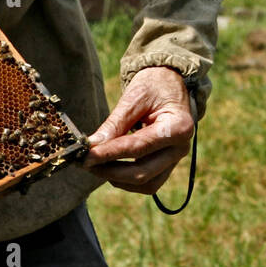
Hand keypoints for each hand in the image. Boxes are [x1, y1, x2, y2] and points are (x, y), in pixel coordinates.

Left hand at [82, 67, 194, 194]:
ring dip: (117, 178)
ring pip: (146, 183)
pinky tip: (110, 167)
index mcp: (178, 127)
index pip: (139, 147)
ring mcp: (176, 159)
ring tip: (95, 166)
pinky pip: (149, 182)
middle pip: (143, 172)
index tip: (86, 156)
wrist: (171, 82)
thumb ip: (115, 124)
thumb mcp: (134, 98)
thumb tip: (92, 146)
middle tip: (85, 163)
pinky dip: (127, 180)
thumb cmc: (154, 86)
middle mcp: (181, 148)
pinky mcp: (168, 165)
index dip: (110, 154)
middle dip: (110, 170)